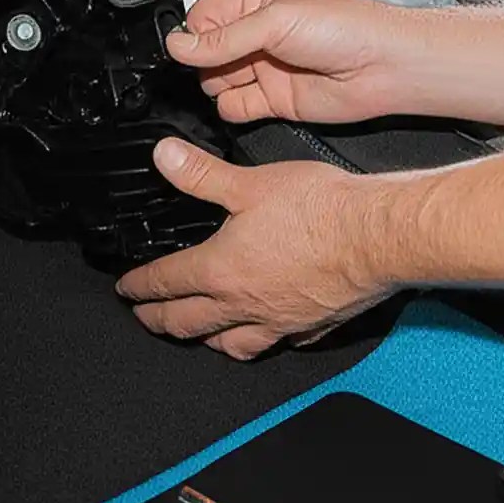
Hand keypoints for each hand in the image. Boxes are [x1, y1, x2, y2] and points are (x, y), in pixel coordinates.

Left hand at [116, 138, 395, 359]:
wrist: (377, 237)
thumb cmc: (321, 211)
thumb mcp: (249, 183)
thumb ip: (201, 174)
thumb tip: (164, 157)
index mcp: (220, 271)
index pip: (165, 284)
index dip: (139, 286)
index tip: (126, 289)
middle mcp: (244, 305)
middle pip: (187, 323)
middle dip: (158, 320)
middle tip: (144, 317)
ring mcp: (278, 321)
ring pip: (230, 345)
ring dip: (207, 340)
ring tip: (198, 334)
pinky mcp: (312, 326)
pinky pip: (279, 343)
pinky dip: (264, 340)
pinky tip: (267, 332)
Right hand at [167, 0, 429, 123]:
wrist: (385, 67)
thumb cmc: (347, 27)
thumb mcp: (275, 21)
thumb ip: (224, 38)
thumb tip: (180, 45)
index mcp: (257, 0)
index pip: (204, 16)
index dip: (192, 33)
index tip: (186, 49)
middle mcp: (258, 33)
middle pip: (206, 51)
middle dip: (203, 61)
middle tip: (214, 64)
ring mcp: (264, 68)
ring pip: (217, 81)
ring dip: (217, 84)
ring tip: (236, 79)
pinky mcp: (273, 99)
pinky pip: (236, 107)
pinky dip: (232, 108)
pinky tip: (243, 100)